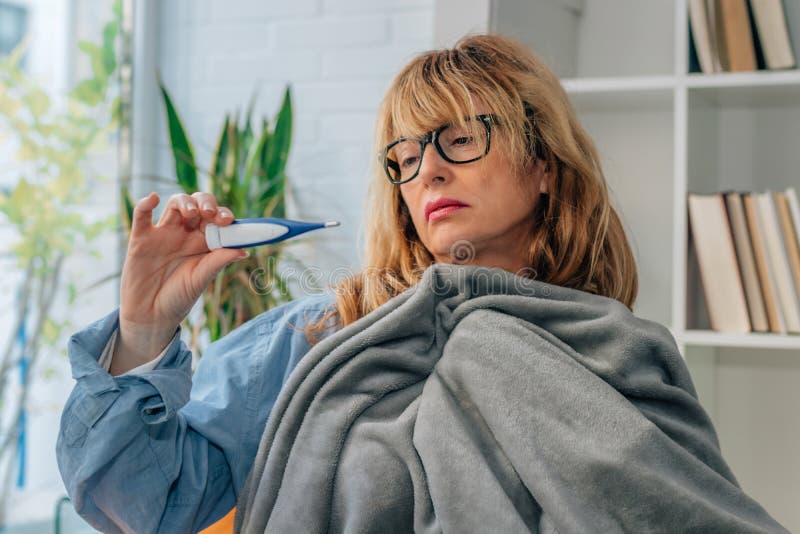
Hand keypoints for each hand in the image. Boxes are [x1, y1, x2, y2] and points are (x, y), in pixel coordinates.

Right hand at [111, 192, 246, 371]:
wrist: (152, 315)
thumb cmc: (179, 297)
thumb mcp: (201, 279)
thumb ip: (218, 262)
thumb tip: (244, 250)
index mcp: (204, 241)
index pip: (216, 219)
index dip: (223, 215)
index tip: (228, 220)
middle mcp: (185, 233)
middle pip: (197, 204)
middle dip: (206, 203)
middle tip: (210, 213)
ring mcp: (163, 233)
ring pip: (175, 204)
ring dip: (185, 202)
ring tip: (192, 213)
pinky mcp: (141, 239)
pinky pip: (141, 216)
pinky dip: (145, 204)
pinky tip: (153, 198)